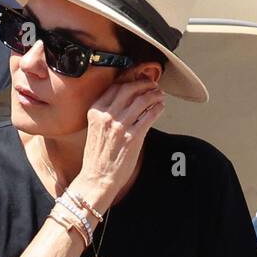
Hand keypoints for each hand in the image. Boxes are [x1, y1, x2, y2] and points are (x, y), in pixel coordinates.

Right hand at [69, 78, 165, 213]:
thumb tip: (127, 102)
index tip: (139, 78)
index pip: (115, 87)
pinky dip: (157, 109)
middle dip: (144, 84)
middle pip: (129, 89)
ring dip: (154, 95)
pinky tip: (161, 107)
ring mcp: (120, 126)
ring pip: (141, 101)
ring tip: (160, 95)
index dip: (130, 80)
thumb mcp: (95, 129)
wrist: (97, 178)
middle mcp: (107, 116)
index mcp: (95, 111)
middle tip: (153, 84)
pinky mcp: (133, 137)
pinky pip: (149, 117)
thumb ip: (107, 114)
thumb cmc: (97, 156)